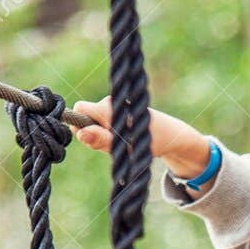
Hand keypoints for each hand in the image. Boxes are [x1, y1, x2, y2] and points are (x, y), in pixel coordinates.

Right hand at [72, 97, 211, 180]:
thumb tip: (81, 133)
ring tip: (124, 140)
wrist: (171, 134)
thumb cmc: (148, 142)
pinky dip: (111, 130)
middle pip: (85, 116)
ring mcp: (114, 103)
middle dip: (92, 131)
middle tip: (113, 143)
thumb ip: (100, 140)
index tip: (93, 138)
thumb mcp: (124, 147)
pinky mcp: (119, 108)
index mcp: (107, 107)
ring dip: (104, 133)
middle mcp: (109, 101)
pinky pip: (104, 120)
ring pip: (95, 119)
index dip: (79, 124)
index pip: (79, 108)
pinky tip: (126, 136)